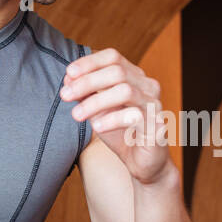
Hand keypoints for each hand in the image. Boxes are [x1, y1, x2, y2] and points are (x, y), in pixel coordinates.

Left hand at [61, 47, 171, 184]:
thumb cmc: (121, 134)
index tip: (68, 74)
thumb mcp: (98, 111)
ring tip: (76, 115)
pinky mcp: (157, 126)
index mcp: (135, 77)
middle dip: (87, 82)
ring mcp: (154, 105)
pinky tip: (96, 128)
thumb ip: (87, 94)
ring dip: (95, 102)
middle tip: (65, 96)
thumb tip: (68, 78)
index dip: (90, 62)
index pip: (113, 57)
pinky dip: (110, 120)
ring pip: (125, 91)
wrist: (142, 163)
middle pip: (117, 71)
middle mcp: (148, 87)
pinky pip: (133, 116)